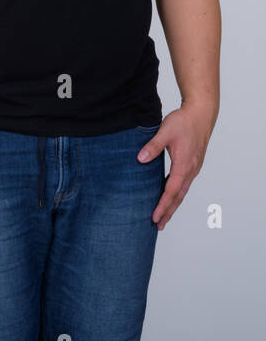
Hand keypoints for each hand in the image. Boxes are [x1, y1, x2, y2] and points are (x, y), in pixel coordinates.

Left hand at [139, 102, 215, 229]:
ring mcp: (192, 168)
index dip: (162, 205)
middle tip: (158, 226)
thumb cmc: (183, 122)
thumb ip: (153, 145)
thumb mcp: (165, 131)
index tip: (154, 217)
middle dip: (168, 212)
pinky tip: (168, 198)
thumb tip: (140, 159)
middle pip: (178, 196)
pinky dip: (175, 195)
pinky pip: (182, 184)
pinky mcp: (191, 165)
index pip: (171, 190)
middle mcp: (190, 170)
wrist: (200, 114)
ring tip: (163, 218)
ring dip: (172, 205)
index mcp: (184, 165)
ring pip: (182, 192)